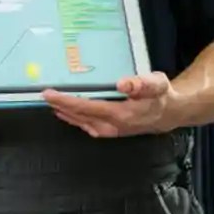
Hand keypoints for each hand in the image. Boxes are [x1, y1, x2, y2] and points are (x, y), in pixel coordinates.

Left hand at [43, 72, 176, 137]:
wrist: (169, 114)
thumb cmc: (160, 96)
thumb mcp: (156, 84)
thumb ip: (141, 84)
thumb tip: (123, 83)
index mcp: (121, 114)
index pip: (87, 107)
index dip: (66, 100)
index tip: (50, 93)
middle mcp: (113, 125)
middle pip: (79, 116)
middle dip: (60, 106)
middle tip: (44, 95)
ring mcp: (110, 130)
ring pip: (81, 123)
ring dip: (65, 114)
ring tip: (51, 104)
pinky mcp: (110, 131)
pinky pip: (87, 126)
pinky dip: (74, 120)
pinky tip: (67, 115)